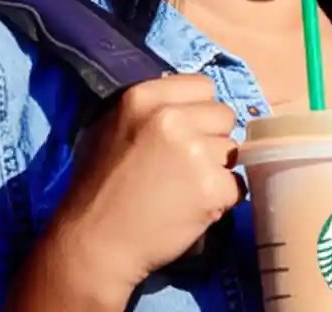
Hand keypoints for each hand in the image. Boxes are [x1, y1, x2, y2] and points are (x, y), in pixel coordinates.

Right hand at [45, 75, 241, 290]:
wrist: (93, 245)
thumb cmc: (96, 190)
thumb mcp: (110, 130)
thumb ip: (150, 111)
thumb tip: (188, 104)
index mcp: (145, 98)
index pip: (203, 85)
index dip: (199, 111)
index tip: (186, 132)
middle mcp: (173, 119)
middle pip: (224, 116)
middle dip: (211, 139)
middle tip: (184, 166)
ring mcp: (195, 153)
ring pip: (232, 151)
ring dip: (216, 170)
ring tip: (184, 189)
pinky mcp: (212, 187)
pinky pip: (237, 185)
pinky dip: (221, 198)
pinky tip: (193, 208)